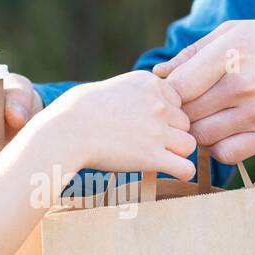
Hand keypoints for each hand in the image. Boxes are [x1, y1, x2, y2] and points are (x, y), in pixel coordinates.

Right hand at [45, 70, 195, 179]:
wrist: (65, 132)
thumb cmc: (78, 111)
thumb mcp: (114, 87)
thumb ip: (137, 93)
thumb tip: (146, 104)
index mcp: (150, 83)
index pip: (178, 100)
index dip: (165, 114)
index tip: (145, 123)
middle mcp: (158, 103)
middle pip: (185, 122)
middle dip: (171, 133)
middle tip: (146, 142)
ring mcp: (157, 130)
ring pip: (189, 144)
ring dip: (176, 152)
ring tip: (154, 156)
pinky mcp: (152, 156)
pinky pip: (185, 167)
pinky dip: (182, 172)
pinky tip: (169, 171)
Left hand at [153, 20, 254, 164]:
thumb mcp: (236, 32)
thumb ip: (194, 53)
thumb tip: (159, 75)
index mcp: (231, 53)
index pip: (178, 87)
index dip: (169, 94)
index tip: (175, 92)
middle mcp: (243, 85)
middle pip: (187, 113)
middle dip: (181, 113)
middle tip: (189, 107)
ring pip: (202, 137)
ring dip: (197, 131)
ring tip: (207, 118)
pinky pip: (225, 154)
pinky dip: (217, 147)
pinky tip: (224, 132)